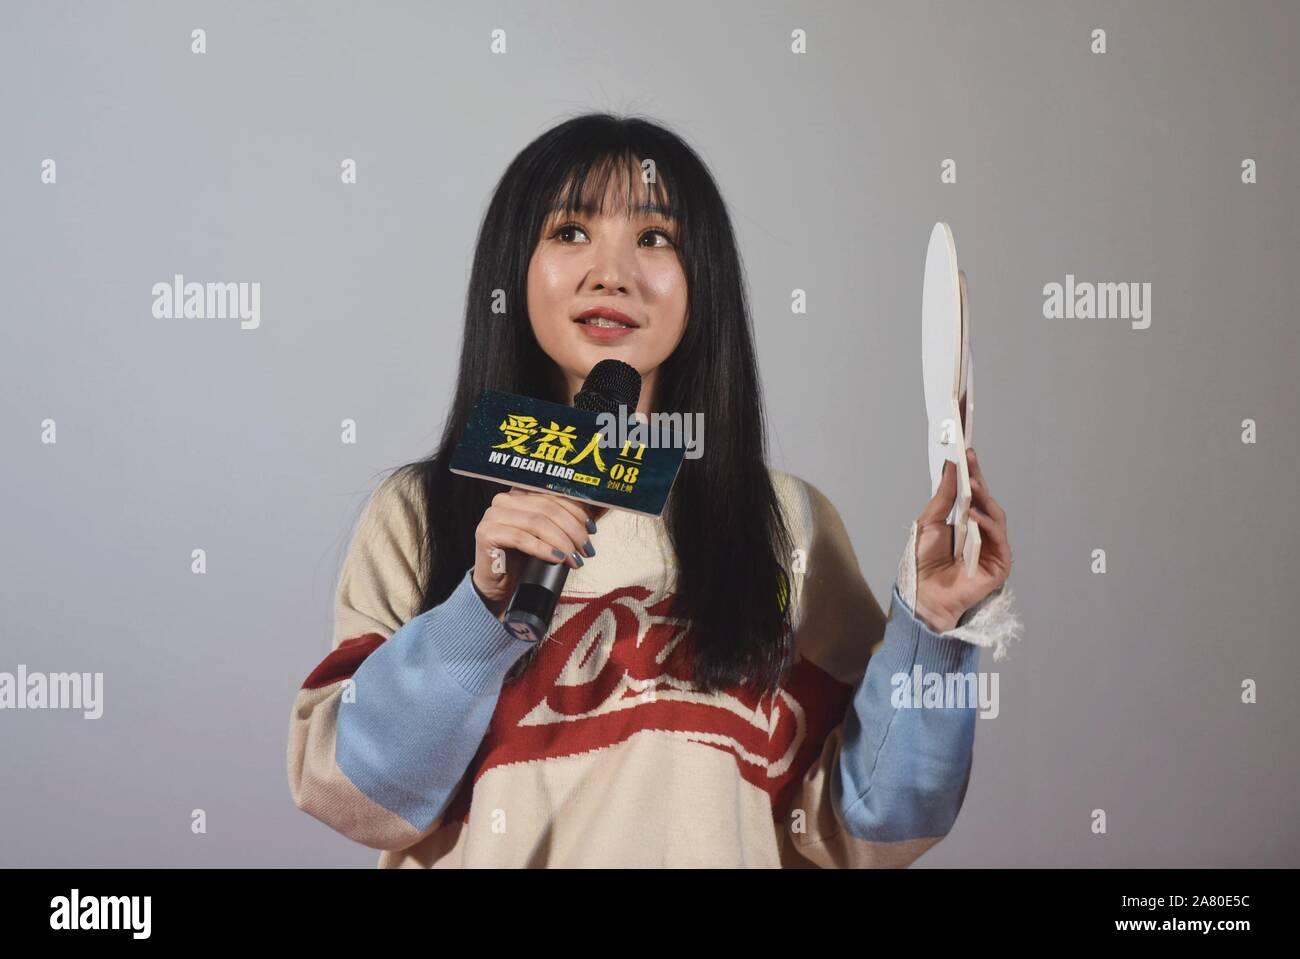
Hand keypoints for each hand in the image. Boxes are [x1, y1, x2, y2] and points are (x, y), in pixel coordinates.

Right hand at [472, 488, 603, 619]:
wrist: (499, 585)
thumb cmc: (525, 559)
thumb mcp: (549, 537)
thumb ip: (564, 523)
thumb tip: (594, 518)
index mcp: (521, 493)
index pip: (554, 494)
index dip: (576, 510)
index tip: (592, 529)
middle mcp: (505, 499)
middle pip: (547, 508)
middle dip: (572, 530)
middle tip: (587, 549)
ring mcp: (493, 515)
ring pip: (536, 522)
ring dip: (562, 542)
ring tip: (576, 559)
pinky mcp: (487, 533)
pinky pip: (521, 538)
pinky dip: (543, 549)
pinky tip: (558, 559)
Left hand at [912, 448, 1012, 632]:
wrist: (923, 594)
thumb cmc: (924, 563)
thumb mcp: (930, 522)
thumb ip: (943, 497)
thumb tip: (951, 468)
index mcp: (966, 522)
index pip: (974, 495)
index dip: (972, 474)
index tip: (967, 453)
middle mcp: (982, 533)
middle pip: (987, 502)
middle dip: (979, 481)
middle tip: (971, 463)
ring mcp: (993, 548)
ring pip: (996, 517)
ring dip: (984, 500)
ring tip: (972, 486)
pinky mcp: (999, 565)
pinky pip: (998, 540)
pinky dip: (987, 525)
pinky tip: (974, 516)